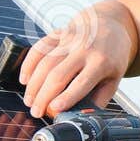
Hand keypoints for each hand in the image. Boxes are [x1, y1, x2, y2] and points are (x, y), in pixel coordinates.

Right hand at [17, 3, 133, 118]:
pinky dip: (29, 64)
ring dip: (34, 84)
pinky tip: (24, 79)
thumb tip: (83, 117)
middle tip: (36, 112)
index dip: (67, 96)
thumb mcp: (115, 77)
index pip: (82, 82)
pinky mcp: (58, 33)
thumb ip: (101, 97)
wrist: (111, 23)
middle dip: (44, 96)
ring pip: (45, 63)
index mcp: (102, 62)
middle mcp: (84, 49)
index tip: (54, 109)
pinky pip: (39, 48)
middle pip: (58, 75)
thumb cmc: (112, 57)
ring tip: (29, 101)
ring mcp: (69, 39)